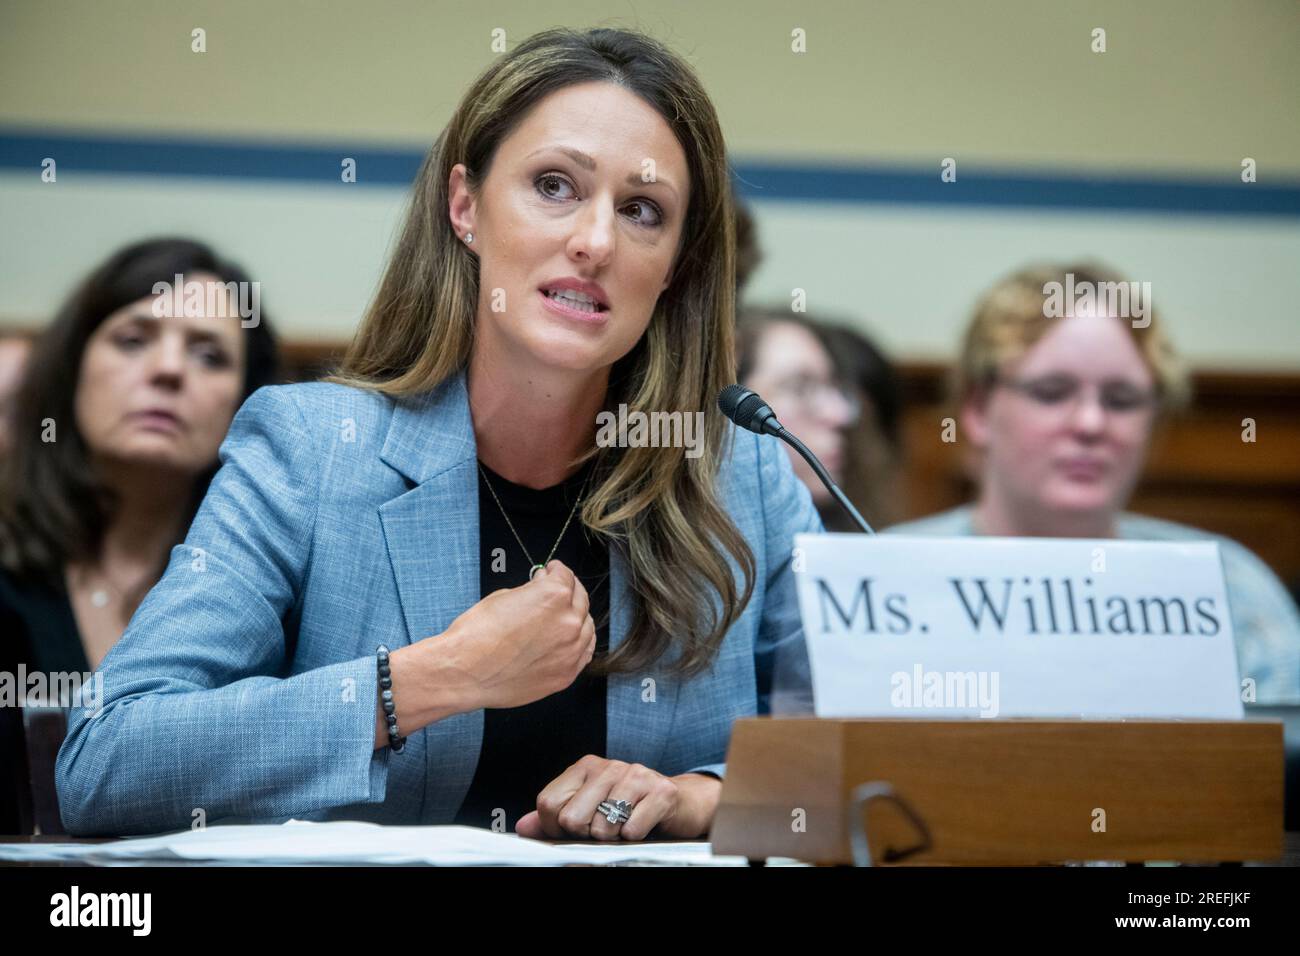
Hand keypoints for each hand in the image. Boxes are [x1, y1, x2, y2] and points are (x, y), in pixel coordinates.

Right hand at [440, 559, 594, 709]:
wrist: (464, 673)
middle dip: (569, 591)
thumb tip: (541, 587)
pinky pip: (583, 654)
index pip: (565, 575)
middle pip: (580, 599)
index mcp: (554, 596)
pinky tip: (566, 640)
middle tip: (558, 590)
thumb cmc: (477, 635)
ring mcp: (570, 651)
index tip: (551, 572)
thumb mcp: (504, 597)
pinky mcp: (566, 674)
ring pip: (586, 627)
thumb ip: (532, 591)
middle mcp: (569, 622)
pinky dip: (578, 643)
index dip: (555, 571)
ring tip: (561, 616)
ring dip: (576, 617)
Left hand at [515, 755, 721, 840]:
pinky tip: (642, 824)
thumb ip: (555, 816)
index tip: (573, 830)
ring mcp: (635, 776)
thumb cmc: (632, 805)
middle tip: (604, 829)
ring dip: (613, 837)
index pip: (548, 803)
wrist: (681, 802)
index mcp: (585, 767)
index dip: (556, 828)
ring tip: (625, 824)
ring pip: (602, 827)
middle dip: (585, 834)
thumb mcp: (591, 807)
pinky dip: (634, 836)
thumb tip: (523, 827)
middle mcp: (608, 766)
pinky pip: (631, 830)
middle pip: (571, 818)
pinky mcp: (660, 792)